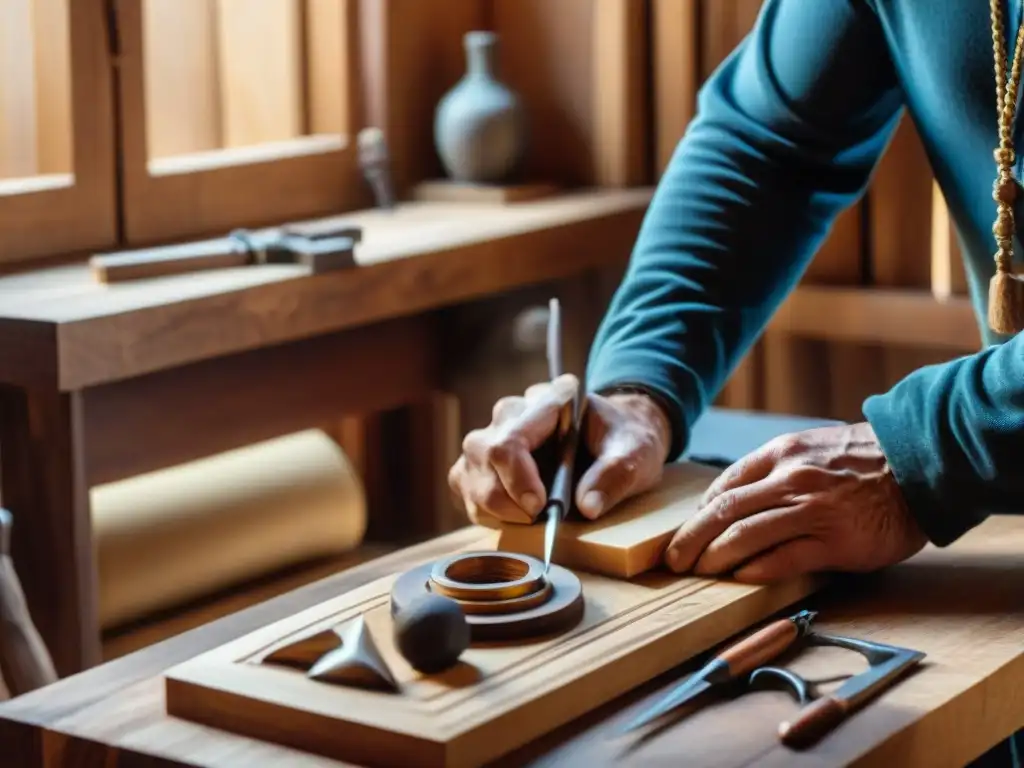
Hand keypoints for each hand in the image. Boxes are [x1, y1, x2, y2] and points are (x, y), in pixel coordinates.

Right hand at [448, 375, 671, 523]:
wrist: (620, 441)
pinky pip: (464, 485)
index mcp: (549, 400)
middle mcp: (514, 411)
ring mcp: (494, 435)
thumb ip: (615, 475)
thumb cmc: (626, 442)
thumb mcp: (637, 454)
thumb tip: (587, 506)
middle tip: (538, 518)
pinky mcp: (484, 461)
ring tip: (528, 520)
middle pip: (483, 453)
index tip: (540, 506)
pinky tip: (513, 517)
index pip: (512, 438)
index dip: (517, 477)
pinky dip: (483, 511)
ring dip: (492, 507)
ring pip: (466, 471)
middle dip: (503, 498)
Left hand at [664, 422, 926, 581]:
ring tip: (698, 572)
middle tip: (673, 559)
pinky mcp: (833, 541)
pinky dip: (754, 571)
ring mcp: (810, 510)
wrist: (921, 464)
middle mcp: (789, 479)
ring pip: (745, 535)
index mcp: (782, 453)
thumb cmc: (866, 462)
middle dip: (691, 537)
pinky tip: (738, 579)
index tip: (690, 529)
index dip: (700, 511)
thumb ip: (778, 467)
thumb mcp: (814, 447)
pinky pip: (782, 559)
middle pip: (724, 511)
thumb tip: (738, 495)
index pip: (725, 484)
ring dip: (714, 557)